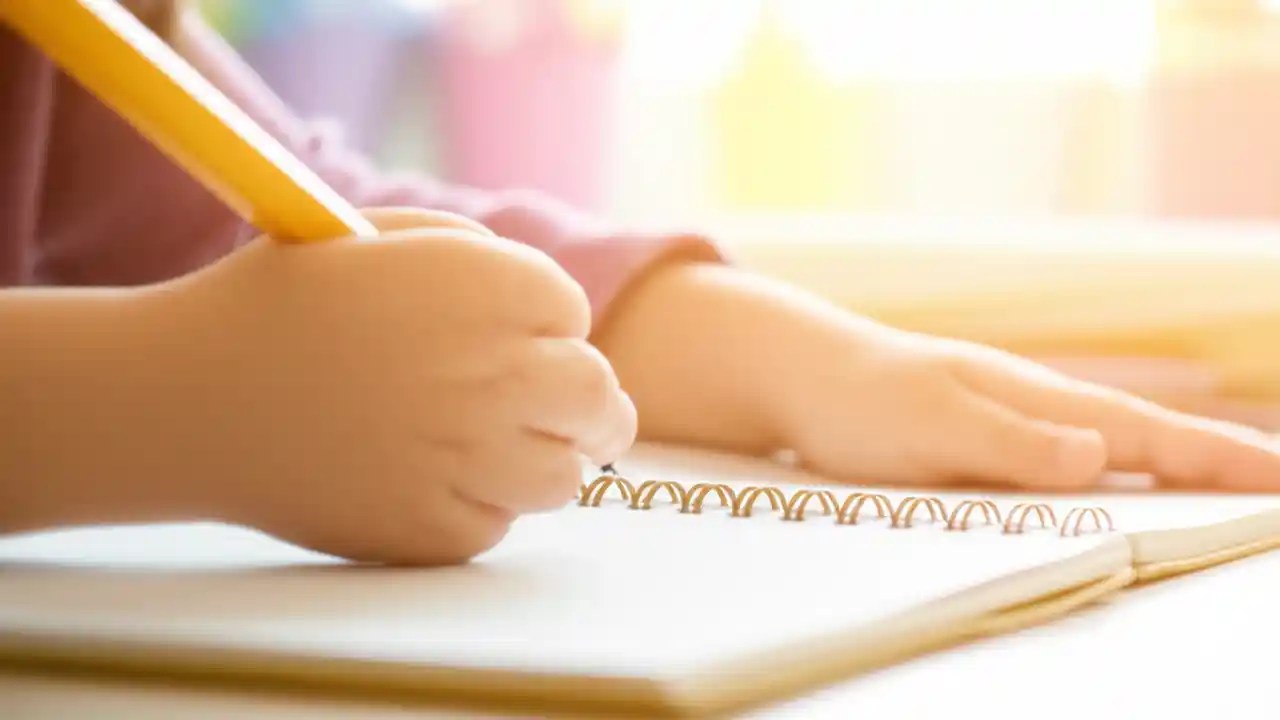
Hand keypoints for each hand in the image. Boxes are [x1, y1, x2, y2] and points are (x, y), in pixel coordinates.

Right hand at [146, 208, 634, 562]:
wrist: (187, 397)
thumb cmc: (278, 305)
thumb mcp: (377, 236)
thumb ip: (476, 258)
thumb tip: (548, 309)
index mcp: (487, 287)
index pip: (571, 311)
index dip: (545, 323)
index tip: (516, 335)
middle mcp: (498, 372)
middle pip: (599, 398)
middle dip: (591, 402)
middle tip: (578, 410)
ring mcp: (472, 459)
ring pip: (568, 474)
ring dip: (545, 458)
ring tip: (494, 445)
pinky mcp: (437, 531)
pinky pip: (500, 523)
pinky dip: (481, 506)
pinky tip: (428, 480)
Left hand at [596, 262, 1279, 490]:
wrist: (802, 373)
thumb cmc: (859, 400)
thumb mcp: (930, 425)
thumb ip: (1011, 441)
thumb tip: (1100, 455)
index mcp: (1032, 401)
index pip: (1142, 435)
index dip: (1214, 460)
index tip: (1279, 478)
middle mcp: (1034, 407)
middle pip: (1142, 438)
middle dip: (1215, 462)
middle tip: (1277, 487)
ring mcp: (1012, 418)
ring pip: (1111, 445)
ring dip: (1174, 467)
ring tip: (1229, 489)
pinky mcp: (987, 436)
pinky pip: (1071, 456)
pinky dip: (1116, 469)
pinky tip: (1124, 484)